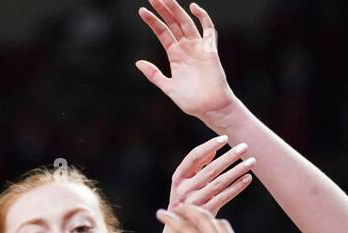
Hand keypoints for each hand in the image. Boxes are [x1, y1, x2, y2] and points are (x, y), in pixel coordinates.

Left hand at [136, 1, 236, 126]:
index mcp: (175, 54)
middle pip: (173, 23)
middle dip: (163, 9)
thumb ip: (154, 74)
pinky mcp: (210, 49)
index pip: (162, 32)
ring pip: (186, 22)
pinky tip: (193, 8)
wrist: (209, 108)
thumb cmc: (191, 101)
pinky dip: (203, 17)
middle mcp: (186, 47)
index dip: (153, 21)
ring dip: (176, 10)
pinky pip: (208, 29)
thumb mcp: (168, 86)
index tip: (142, 11)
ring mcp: (198, 47)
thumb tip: (138, 62)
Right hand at [168, 135, 254, 214]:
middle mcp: (184, 189)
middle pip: (210, 169)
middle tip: (244, 146)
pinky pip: (224, 197)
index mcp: (178, 178)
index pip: (194, 157)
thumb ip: (197, 166)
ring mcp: (195, 202)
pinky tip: (247, 178)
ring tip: (251, 161)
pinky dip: (237, 187)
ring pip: (220, 183)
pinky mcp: (205, 213)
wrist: (178, 228)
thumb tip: (214, 150)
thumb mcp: (184, 182)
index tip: (225, 138)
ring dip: (237, 170)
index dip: (209, 146)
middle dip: (229, 156)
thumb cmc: (185, 198)